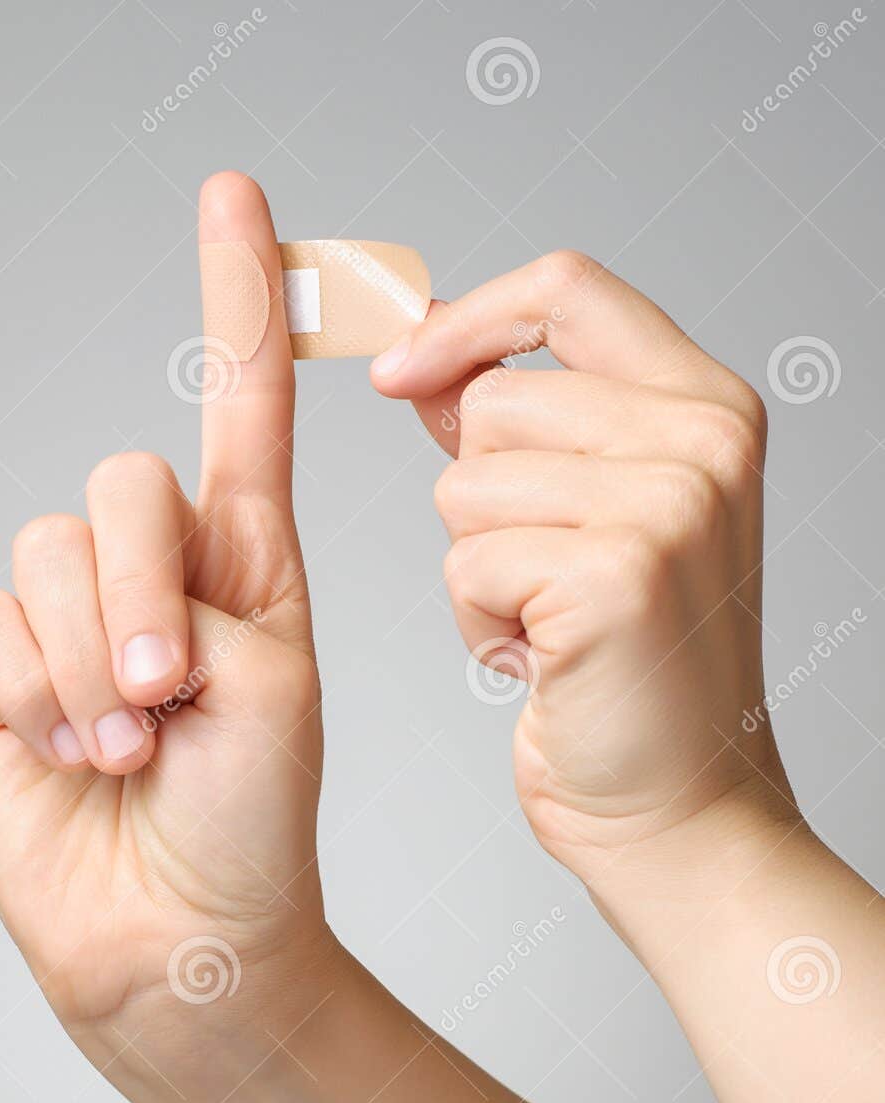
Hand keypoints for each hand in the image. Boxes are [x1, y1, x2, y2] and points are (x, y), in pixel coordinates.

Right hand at [0, 174, 332, 1100]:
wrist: (186, 934)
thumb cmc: (255, 821)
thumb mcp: (273, 684)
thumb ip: (195, 589)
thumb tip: (95, 586)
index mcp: (246, 564)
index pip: (240, 406)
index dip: (237, 301)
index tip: (236, 198)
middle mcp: (157, 577)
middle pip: (120, 483)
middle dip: (140, 590)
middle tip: (169, 696)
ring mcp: (71, 623)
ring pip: (46, 553)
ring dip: (90, 661)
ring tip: (128, 748)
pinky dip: (32, 692)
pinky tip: (69, 754)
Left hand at [371, 251, 792, 896]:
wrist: (679, 810)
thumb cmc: (631, 677)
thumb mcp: (598, 521)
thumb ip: (527, 429)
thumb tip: (426, 356)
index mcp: (710, 405)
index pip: (567, 288)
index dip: (465, 319)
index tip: (396, 370)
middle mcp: (704, 439)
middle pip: (492, 401)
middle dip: (479, 500)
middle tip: (547, 581)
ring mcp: (670, 503)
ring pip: (465, 484)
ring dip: (478, 569)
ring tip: (550, 627)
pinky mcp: (617, 573)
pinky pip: (466, 561)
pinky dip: (480, 625)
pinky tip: (542, 663)